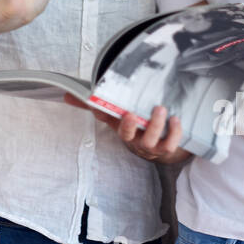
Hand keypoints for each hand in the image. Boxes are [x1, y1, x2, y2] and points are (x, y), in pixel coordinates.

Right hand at [63, 96, 191, 164]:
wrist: (158, 145)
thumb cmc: (134, 126)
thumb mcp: (115, 115)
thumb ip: (95, 105)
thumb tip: (67, 95)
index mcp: (122, 131)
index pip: (116, 127)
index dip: (120, 122)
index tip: (124, 112)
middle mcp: (136, 141)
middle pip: (132, 137)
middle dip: (135, 125)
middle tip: (145, 110)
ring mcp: (152, 146)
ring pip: (154, 142)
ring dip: (158, 127)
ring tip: (162, 110)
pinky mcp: (167, 148)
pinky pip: (171, 145)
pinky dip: (175, 133)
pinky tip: (176, 120)